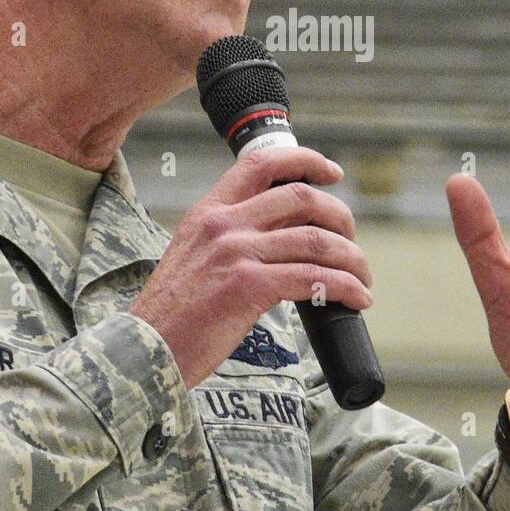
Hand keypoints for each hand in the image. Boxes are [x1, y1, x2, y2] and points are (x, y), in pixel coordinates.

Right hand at [131, 147, 372, 388]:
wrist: (146, 350)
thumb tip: (284, 239)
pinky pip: (315, 278)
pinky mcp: (248, 287)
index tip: (332, 172)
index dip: (304, 160)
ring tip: (362, 277)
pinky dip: (345, 287)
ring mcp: (236, 253)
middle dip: (340, 217)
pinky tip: (356, 299)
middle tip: (352, 240)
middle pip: (301, 198)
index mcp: (209, 211)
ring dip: (352, 259)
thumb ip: (230, 238)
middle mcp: (223, 224)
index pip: (260, 163)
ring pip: (316, 240)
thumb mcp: (195, 256)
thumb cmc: (173, 313)